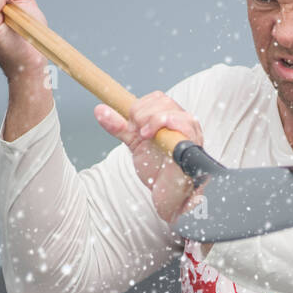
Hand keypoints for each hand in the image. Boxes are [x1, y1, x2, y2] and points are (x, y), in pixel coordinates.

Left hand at [96, 93, 205, 225]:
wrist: (168, 194)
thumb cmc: (157, 170)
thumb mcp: (134, 144)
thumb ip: (119, 127)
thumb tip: (99, 110)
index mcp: (171, 119)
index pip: (158, 98)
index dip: (140, 106)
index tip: (131, 124)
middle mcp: (184, 123)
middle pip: (164, 101)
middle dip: (143, 113)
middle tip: (136, 132)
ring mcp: (192, 133)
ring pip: (173, 111)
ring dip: (152, 119)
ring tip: (143, 136)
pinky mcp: (194, 146)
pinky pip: (184, 126)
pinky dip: (165, 125)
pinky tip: (150, 136)